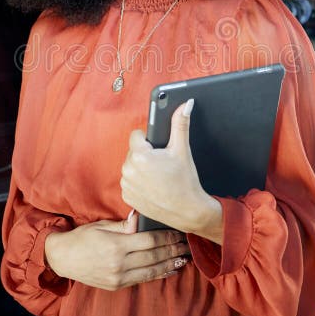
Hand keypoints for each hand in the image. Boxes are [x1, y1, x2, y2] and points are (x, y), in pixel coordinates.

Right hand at [44, 211, 189, 290]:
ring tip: (183, 258)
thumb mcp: (101, 226)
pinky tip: (169, 270)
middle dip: (173, 251)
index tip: (178, 232)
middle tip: (186, 245)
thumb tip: (141, 217)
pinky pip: (142, 280)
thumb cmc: (82, 238)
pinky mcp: (117, 285)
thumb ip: (124, 224)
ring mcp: (118, 277)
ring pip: (151, 271)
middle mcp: (118, 264)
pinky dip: (158, 275)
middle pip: (154, 256)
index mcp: (116, 245)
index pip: (149, 241)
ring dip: (170, 264)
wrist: (63, 258)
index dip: (166, 237)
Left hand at [120, 99, 221, 239]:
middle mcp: (128, 170)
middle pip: (133, 151)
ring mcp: (126, 185)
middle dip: (146, 154)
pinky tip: (153, 186)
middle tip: (162, 164)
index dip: (149, 141)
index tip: (159, 149)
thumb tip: (186, 104)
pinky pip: (130, 182)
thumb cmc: (185, 181)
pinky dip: (139, 183)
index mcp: (140, 155)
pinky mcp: (127, 197)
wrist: (187, 211)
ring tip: (159, 176)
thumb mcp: (182, 149)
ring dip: (141, 168)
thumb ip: (180, 123)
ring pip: (131, 166)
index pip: (136, 135)